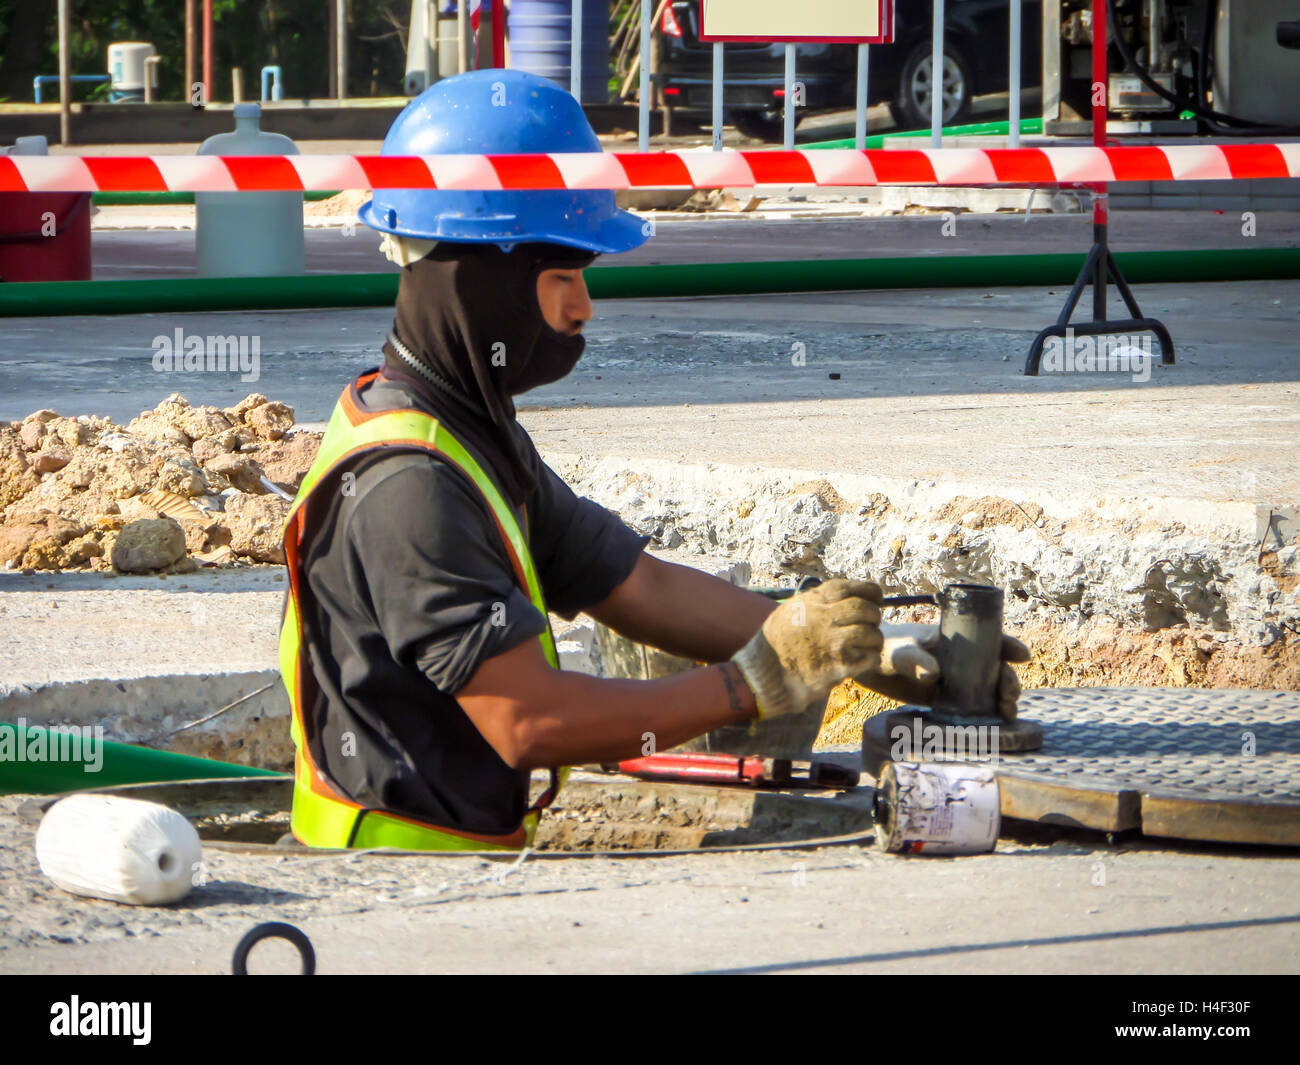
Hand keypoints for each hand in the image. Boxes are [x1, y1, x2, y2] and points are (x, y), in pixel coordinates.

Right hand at [731, 579, 883, 718]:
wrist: (763, 673)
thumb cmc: (777, 641)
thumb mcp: (791, 609)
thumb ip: (817, 602)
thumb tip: (847, 598)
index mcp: (814, 601)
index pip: (852, 588)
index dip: (870, 592)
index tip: (876, 599)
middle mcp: (825, 618)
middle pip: (865, 610)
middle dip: (874, 616)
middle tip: (872, 624)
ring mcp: (832, 642)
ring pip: (871, 634)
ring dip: (874, 639)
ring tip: (869, 644)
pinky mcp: (838, 666)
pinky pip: (869, 658)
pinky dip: (871, 658)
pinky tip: (864, 660)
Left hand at [854, 624, 1031, 719]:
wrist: (868, 665)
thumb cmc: (885, 648)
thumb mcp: (899, 651)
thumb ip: (914, 660)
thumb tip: (933, 674)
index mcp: (954, 639)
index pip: (988, 639)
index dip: (1008, 645)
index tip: (1023, 655)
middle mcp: (960, 659)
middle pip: (995, 668)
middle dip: (1008, 680)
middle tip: (1009, 695)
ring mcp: (955, 680)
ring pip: (988, 689)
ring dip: (1002, 700)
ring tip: (1007, 713)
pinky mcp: (947, 700)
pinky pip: (972, 707)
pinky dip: (987, 715)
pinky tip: (996, 725)